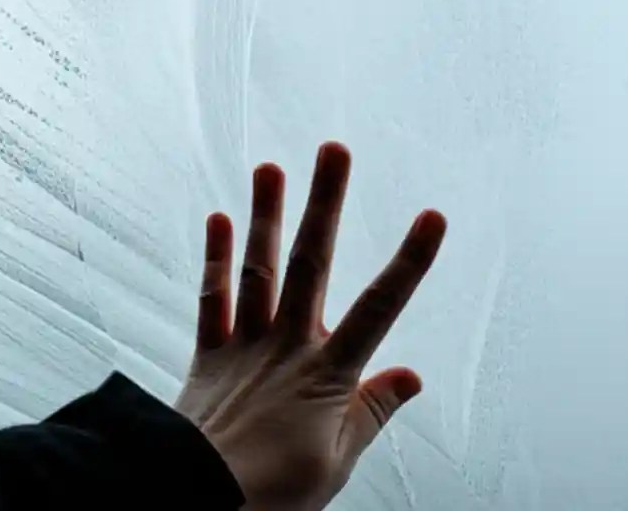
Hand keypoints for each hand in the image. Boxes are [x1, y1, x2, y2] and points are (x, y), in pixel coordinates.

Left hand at [174, 141, 446, 509]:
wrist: (196, 497)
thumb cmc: (269, 491)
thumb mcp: (335, 463)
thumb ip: (371, 413)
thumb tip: (410, 376)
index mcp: (328, 375)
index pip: (378, 308)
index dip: (408, 262)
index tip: (431, 217)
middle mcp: (286, 346)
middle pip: (311, 264)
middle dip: (325, 204)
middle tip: (334, 151)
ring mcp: (245, 345)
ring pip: (258, 269)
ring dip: (266, 214)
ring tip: (271, 166)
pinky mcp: (209, 355)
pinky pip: (212, 299)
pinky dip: (215, 259)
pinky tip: (220, 219)